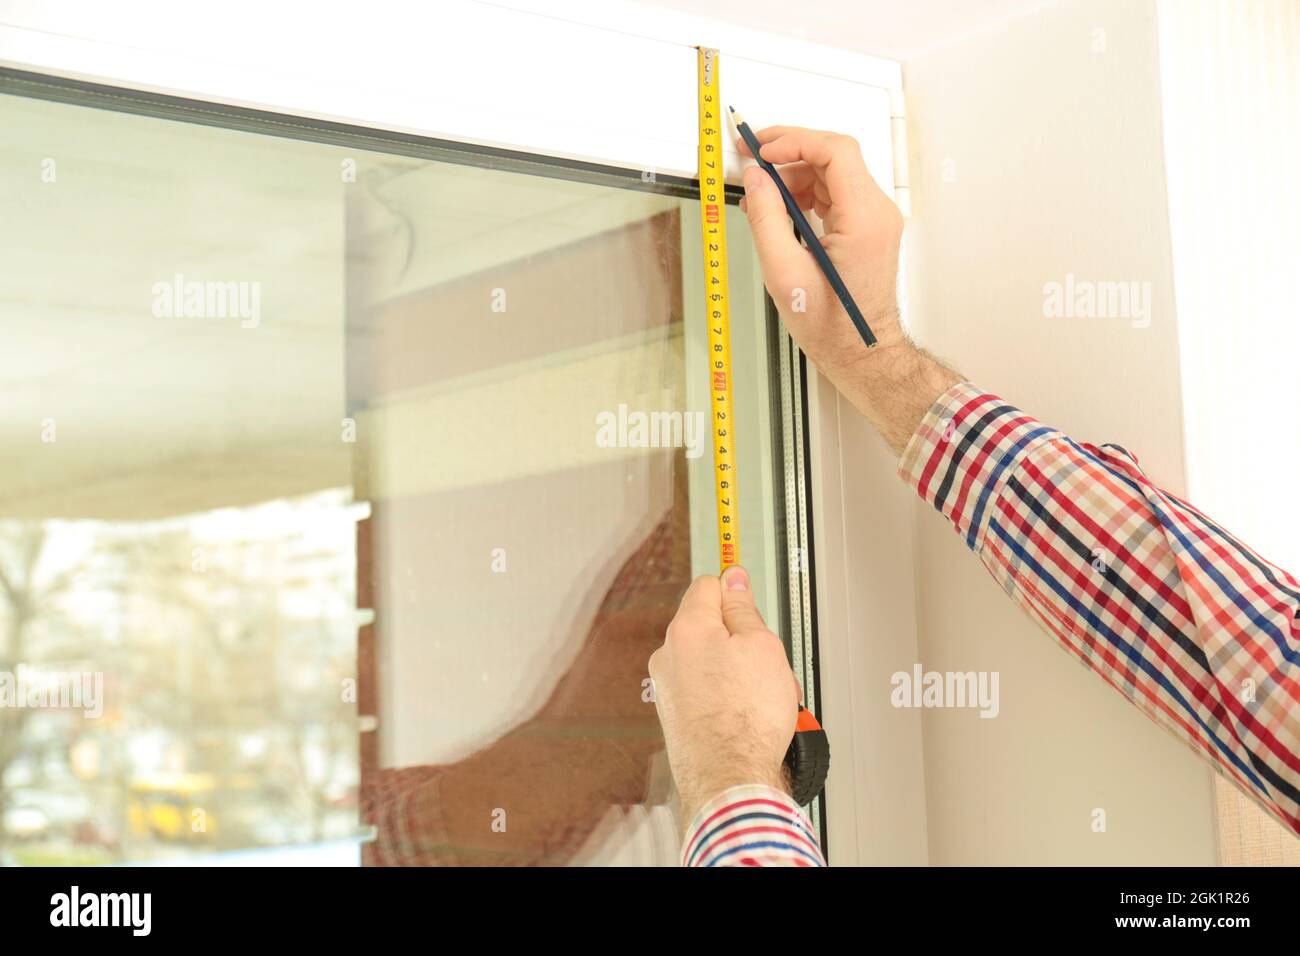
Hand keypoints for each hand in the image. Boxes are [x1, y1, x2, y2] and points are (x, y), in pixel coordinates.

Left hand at [648, 567, 800, 826]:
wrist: (730, 780)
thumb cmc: (747, 718)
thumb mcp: (762, 646)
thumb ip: (744, 609)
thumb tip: (734, 581)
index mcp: (686, 629)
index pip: (707, 587)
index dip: (734, 591)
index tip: (750, 601)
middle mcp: (668, 656)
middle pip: (710, 627)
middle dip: (742, 639)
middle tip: (768, 661)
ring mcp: (669, 688)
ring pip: (712, 663)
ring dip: (741, 672)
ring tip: (766, 699)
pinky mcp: (676, 717)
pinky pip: (707, 692)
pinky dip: (730, 698)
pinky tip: (752, 719)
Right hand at [739, 126, 961, 451]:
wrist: (861, 354)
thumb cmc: (831, 327)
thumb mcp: (784, 273)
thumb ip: (766, 218)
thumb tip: (755, 178)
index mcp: (864, 220)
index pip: (835, 151)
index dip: (794, 141)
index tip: (761, 149)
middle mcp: (877, 213)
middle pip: (833, 157)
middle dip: (789, 154)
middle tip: (751, 158)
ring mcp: (875, 220)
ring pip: (833, 174)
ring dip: (794, 176)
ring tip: (759, 195)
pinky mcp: (867, 229)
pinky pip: (836, 195)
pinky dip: (805, 194)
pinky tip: (779, 209)